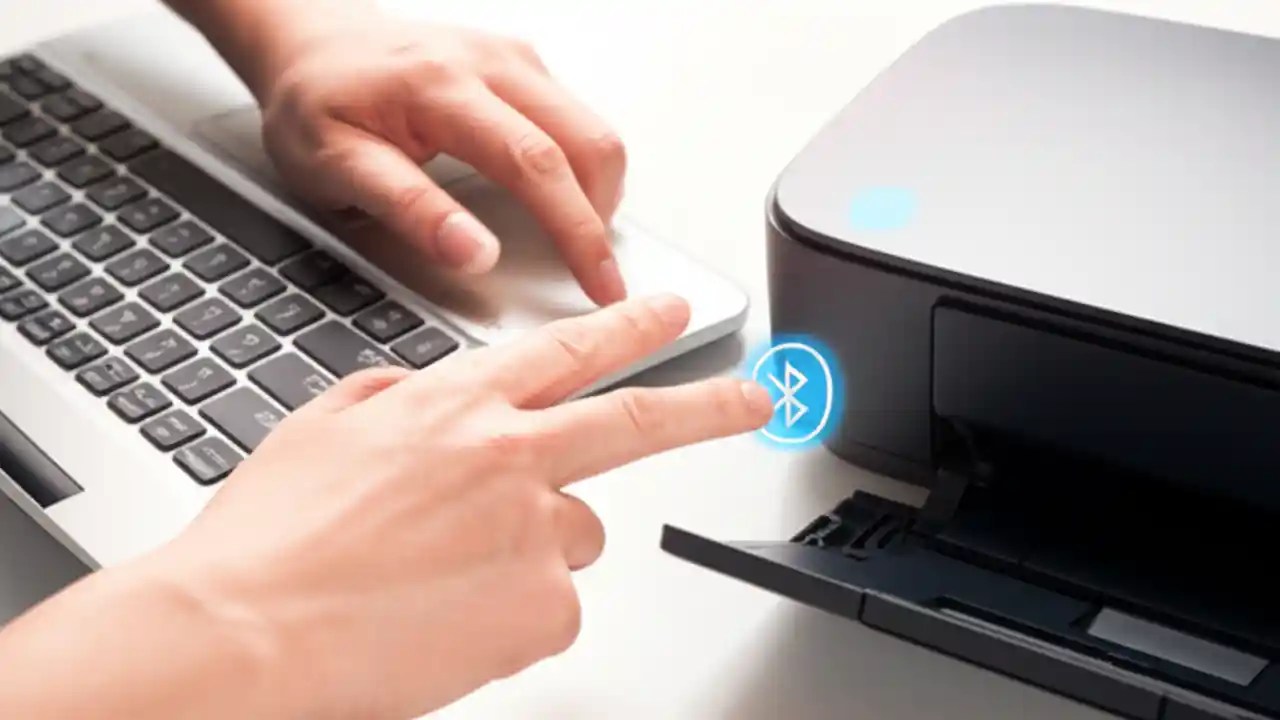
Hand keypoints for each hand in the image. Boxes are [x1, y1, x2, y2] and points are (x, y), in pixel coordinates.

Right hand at [149, 294, 771, 718]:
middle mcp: (511, 454)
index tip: (667, 310)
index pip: (568, 350)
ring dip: (535, 551)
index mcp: (457, 403)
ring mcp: (535, 531)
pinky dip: (513, 617)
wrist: (246, 629)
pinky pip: (552, 608)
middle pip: (636, 420)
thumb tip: (415, 391)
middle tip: (758, 399)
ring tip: (449, 578)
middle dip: (710, 404)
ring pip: (577, 536)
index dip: (627, 326)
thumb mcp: (319, 430)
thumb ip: (387, 398)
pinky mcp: (544, 607)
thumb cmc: (272, 540)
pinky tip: (448, 622)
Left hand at [253, 8, 628, 304]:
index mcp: (441, 88)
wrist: (309, 39)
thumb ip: (408, 210)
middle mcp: (489, 63)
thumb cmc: (315, 101)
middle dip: (601, 219)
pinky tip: (559, 200)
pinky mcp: (521, 64)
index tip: (599, 285)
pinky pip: (575, 117)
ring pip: (591, 128)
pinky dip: (582, 167)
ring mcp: (512, 59)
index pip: (535, 164)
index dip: (576, 232)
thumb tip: (473, 253)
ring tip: (578, 243)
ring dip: (598, 193)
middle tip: (599, 278)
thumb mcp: (334, 166)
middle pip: (586, 141)